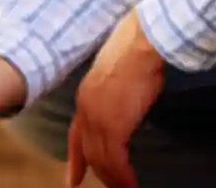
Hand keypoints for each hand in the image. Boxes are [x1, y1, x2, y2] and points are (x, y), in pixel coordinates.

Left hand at [67, 9, 165, 187]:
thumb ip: (116, 88)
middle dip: (97, 172)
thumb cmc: (137, 47)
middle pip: (88, 150)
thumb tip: (126, 94)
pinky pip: (115, 161)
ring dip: (113, 179)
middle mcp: (86, 109)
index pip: (77, 134)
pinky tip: (130, 186)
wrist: (142, 41)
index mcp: (87, 95)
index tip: (73, 178)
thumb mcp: (118, 70)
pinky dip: (122, 177)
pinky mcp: (113, 126)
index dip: (76, 158)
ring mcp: (98, 118)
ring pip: (100, 160)